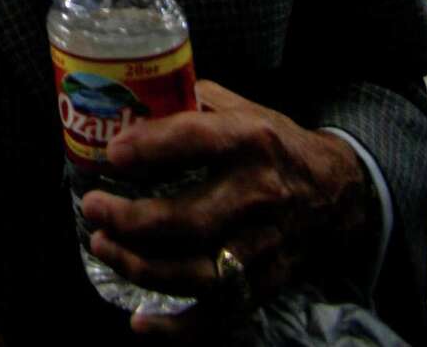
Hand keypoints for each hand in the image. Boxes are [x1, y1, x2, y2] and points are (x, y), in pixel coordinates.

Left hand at [80, 81, 371, 338]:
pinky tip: (139, 323)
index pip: (196, 141)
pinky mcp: (265, 283)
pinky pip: (220, 315)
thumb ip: (188, 102)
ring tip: (102, 245)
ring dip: (141, 266)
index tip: (112, 155)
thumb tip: (128, 103)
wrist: (335, 191)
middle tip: (91, 207)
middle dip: (132, 219)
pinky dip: (179, 328)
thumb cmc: (271, 142)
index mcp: (250, 139)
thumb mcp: (239, 106)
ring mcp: (263, 246)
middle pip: (190, 219)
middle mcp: (258, 195)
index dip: (151, 147)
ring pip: (197, 272)